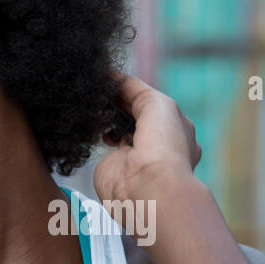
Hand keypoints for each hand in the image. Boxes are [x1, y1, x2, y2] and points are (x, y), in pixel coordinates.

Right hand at [92, 73, 202, 214]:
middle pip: (132, 113)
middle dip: (117, 101)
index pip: (150, 102)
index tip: (109, 76)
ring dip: (106, 114)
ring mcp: (133, 154)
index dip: (130, 89)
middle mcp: (155, 142)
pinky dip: (95, 128)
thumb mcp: (156, 102)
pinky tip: (91, 119)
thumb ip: (134, 87)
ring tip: (94, 102)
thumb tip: (113, 77)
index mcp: (174, 128)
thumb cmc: (162, 144)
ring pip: (116, 125)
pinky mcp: (111, 164)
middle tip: (98, 86)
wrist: (148, 186)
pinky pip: (101, 139)